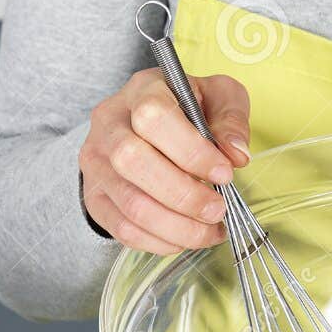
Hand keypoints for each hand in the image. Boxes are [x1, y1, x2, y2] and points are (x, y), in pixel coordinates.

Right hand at [79, 68, 250, 254]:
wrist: (146, 123)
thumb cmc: (189, 107)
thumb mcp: (219, 96)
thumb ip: (231, 120)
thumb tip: (236, 155)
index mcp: (142, 90)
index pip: (154, 117)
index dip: (191, 151)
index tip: (224, 173)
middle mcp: (109, 123)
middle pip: (133, 162)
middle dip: (184, 195)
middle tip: (217, 209)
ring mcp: (96, 162)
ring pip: (129, 203)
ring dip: (176, 226)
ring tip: (209, 230)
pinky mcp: (94, 195)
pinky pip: (122, 228)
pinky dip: (159, 241)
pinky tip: (185, 237)